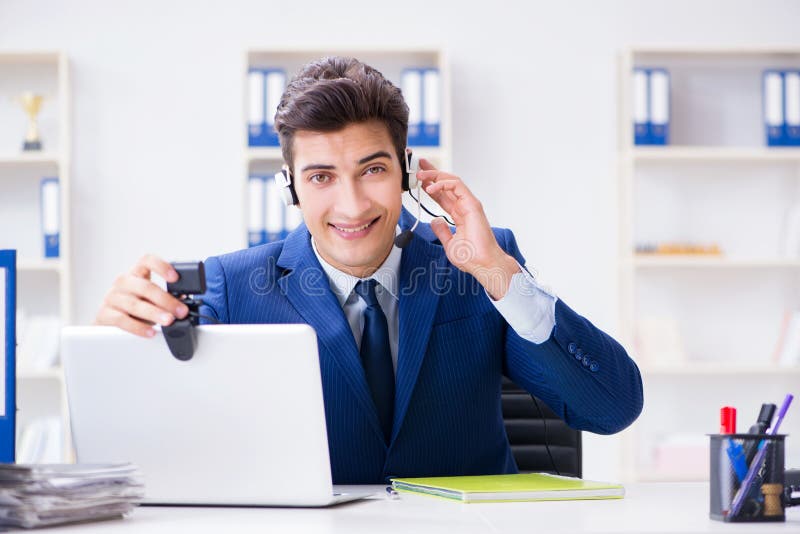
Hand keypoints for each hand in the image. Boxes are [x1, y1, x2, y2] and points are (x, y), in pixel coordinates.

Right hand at [95, 254, 188, 336]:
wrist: (109, 320)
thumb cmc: (135, 306)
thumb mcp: (151, 298)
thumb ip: (166, 297)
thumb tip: (185, 300)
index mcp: (136, 273)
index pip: (147, 261)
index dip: (161, 266)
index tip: (175, 278)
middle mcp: (123, 282)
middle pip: (145, 287)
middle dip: (166, 300)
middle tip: (180, 311)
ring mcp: (112, 297)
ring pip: (134, 304)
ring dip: (155, 313)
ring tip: (169, 321)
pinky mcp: (104, 314)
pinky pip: (122, 320)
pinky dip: (138, 327)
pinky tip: (151, 332)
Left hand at [416, 159, 519, 299]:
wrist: (483, 263)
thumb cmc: (472, 257)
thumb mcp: (449, 243)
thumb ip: (442, 231)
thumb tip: (435, 221)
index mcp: (459, 214)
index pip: (443, 195)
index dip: (431, 185)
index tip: (419, 179)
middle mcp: (464, 206)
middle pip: (447, 184)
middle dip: (432, 173)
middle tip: (419, 165)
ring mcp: (469, 204)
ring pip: (452, 181)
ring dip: (435, 175)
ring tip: (421, 175)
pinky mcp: (472, 204)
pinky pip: (457, 186)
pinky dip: (443, 184)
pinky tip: (431, 187)